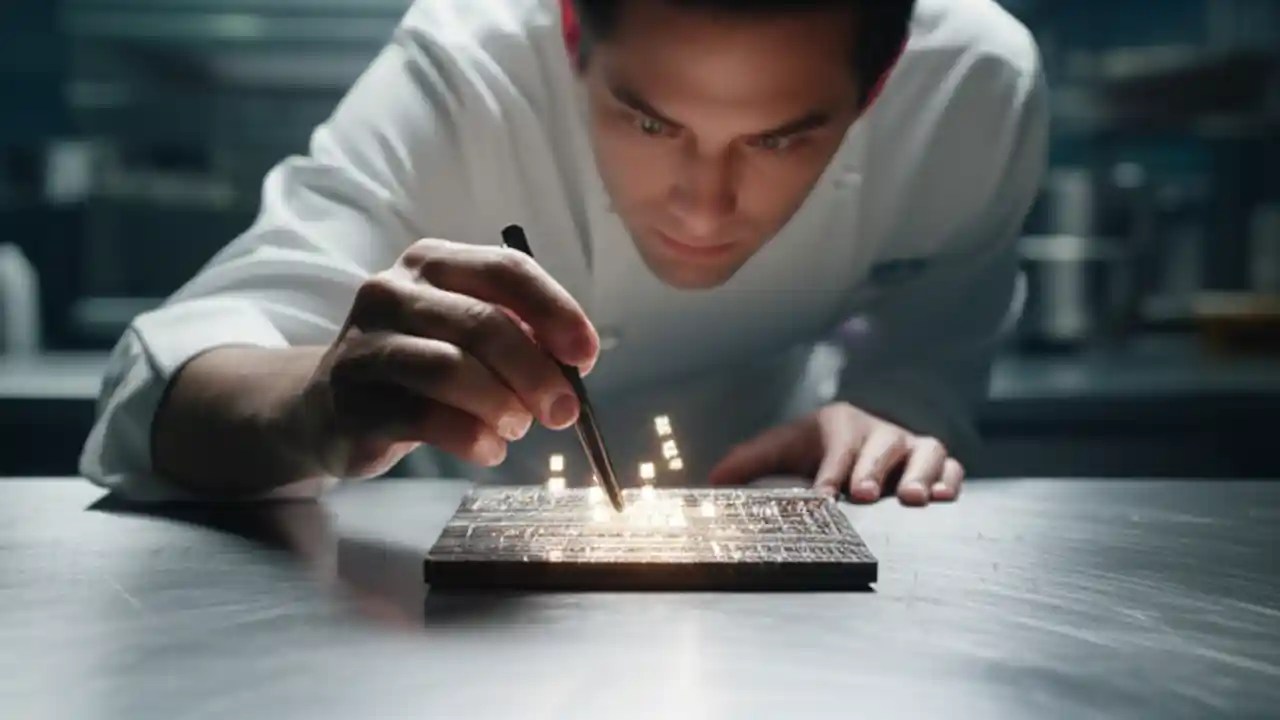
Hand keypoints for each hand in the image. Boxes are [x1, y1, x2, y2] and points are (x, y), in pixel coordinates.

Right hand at [291, 238, 598, 478]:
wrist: (330, 408)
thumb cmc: (420, 367)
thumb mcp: (468, 336)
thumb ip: (518, 336)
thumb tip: (573, 362)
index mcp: (433, 263)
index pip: (505, 269)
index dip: (555, 311)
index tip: (585, 355)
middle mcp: (393, 291)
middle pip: (483, 323)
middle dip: (536, 372)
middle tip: (564, 411)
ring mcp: (366, 344)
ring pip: (452, 368)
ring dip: (502, 404)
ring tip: (518, 427)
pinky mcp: (352, 400)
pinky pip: (424, 417)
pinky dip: (472, 437)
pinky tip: (489, 449)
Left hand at [708, 403, 963, 505]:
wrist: (855, 447)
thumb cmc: (816, 450)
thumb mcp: (783, 450)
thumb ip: (749, 462)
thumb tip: (713, 477)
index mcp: (841, 424)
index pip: (838, 446)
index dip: (831, 471)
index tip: (823, 495)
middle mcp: (880, 433)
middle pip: (882, 445)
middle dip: (872, 470)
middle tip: (863, 494)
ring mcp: (912, 448)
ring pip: (926, 451)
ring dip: (920, 473)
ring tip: (912, 499)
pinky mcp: (937, 466)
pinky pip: (953, 468)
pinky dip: (951, 481)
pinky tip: (944, 500)